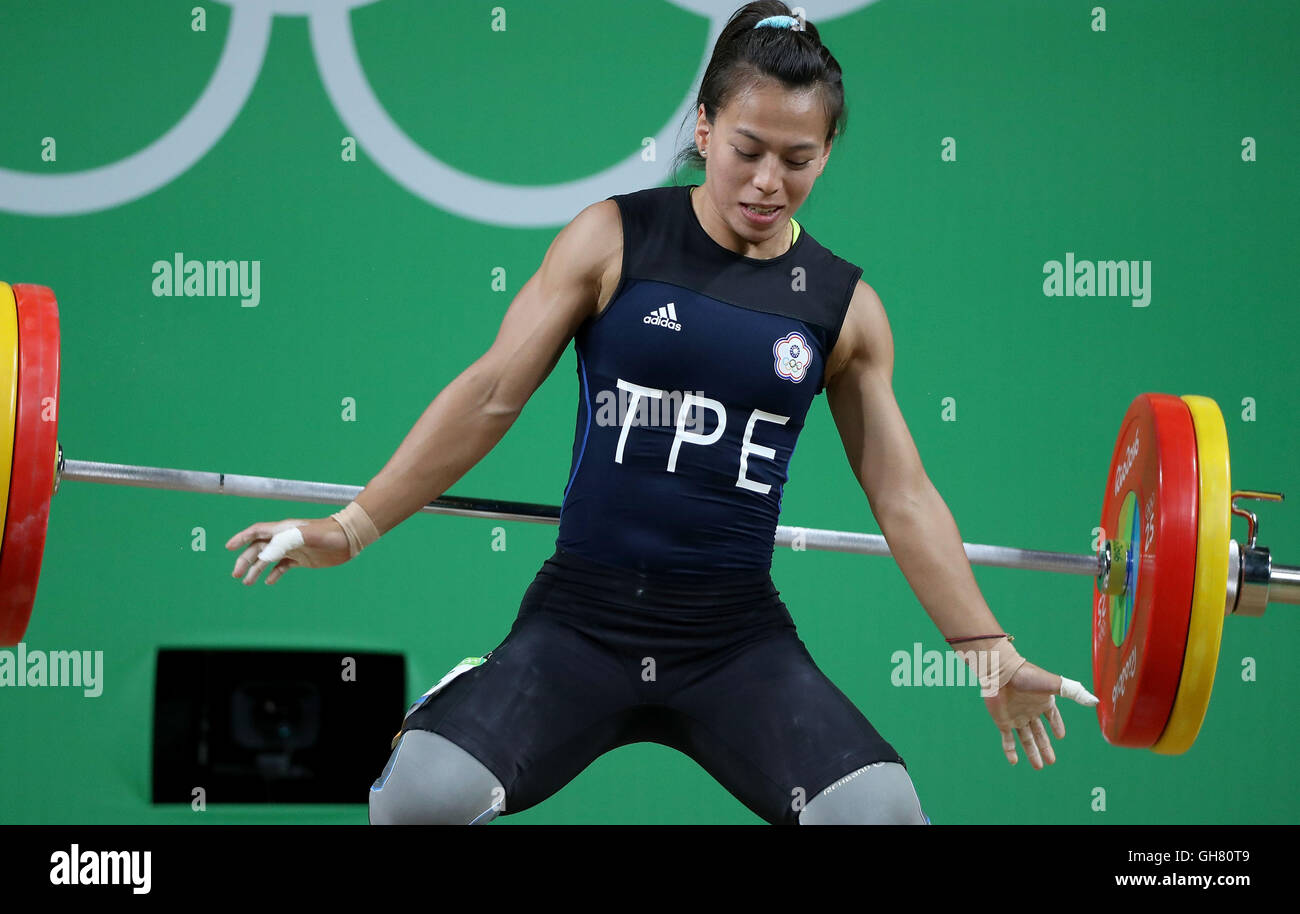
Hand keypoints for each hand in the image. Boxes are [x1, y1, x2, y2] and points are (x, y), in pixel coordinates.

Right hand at [225, 516, 352, 585]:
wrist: (350, 538)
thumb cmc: (330, 533)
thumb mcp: (307, 536)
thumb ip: (286, 542)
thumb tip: (265, 554)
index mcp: (284, 529)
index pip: (257, 532)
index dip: (241, 538)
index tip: (228, 547)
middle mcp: (285, 538)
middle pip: (259, 548)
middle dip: (245, 560)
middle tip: (236, 575)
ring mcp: (294, 549)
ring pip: (269, 559)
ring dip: (257, 570)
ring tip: (247, 582)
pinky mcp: (302, 559)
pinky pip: (283, 566)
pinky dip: (274, 574)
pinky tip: (269, 582)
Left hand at [983, 659, 1098, 768]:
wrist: (1001, 673)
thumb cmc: (1028, 676)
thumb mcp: (1054, 684)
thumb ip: (1075, 693)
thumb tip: (1095, 701)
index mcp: (1042, 702)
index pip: (1052, 717)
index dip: (1057, 726)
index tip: (1061, 737)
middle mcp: (1029, 711)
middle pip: (1039, 733)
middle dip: (1045, 747)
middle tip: (1052, 762)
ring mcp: (1015, 717)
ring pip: (1025, 739)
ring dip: (1032, 752)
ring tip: (1039, 767)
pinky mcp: (1002, 721)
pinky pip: (1007, 739)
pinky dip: (1010, 751)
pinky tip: (1014, 761)